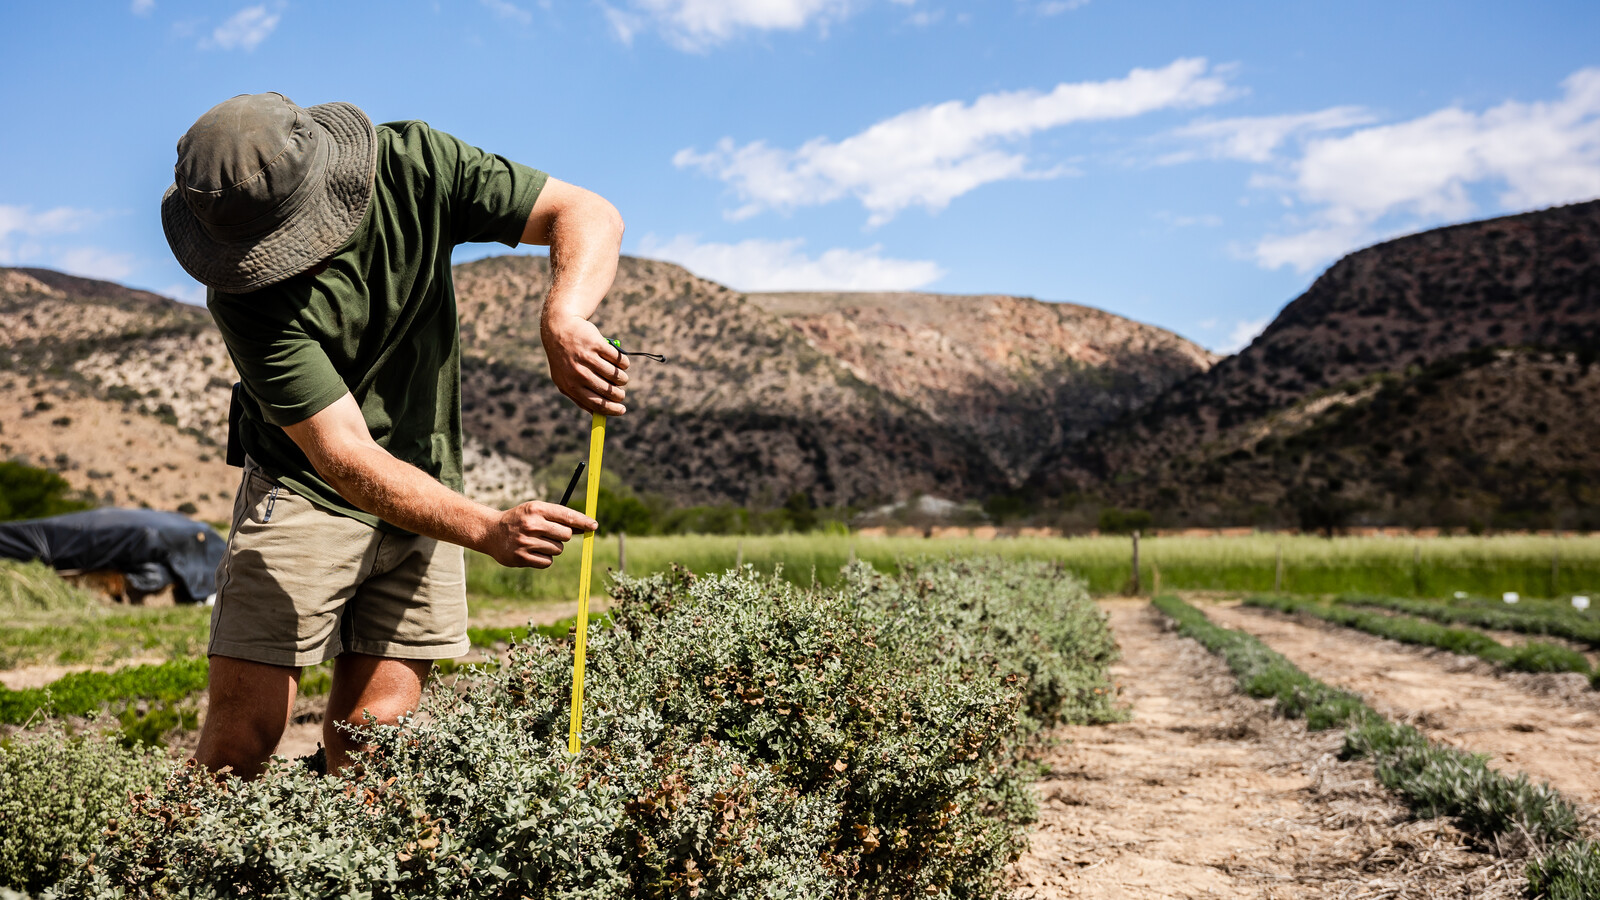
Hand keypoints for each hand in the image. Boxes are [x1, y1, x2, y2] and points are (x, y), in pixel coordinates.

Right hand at [480, 501, 597, 568]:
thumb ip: (559, 518)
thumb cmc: (520, 520)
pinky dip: (544, 559)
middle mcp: (531, 524)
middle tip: (549, 534)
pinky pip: (547, 562)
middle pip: (566, 535)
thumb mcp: (536, 512)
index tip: (594, 526)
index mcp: (536, 509)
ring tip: (536, 542)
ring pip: (558, 550)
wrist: (491, 532)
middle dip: (563, 536)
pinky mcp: (522, 558)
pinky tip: (532, 552)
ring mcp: (526, 542)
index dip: (583, 521)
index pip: (566, 515)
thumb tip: (586, 527)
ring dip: (552, 548)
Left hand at [542, 315, 628, 415]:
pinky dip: (623, 363)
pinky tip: (622, 363)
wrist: (559, 329)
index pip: (596, 404)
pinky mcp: (596, 343)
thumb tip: (597, 414)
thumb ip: (578, 397)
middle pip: (608, 391)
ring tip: (621, 377)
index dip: (612, 409)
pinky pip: (618, 359)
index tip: (622, 410)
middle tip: (622, 394)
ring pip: (615, 375)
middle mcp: (578, 373)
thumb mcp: (564, 380)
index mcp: (570, 385)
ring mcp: (587, 357)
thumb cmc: (564, 359)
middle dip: (619, 395)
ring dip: (622, 379)